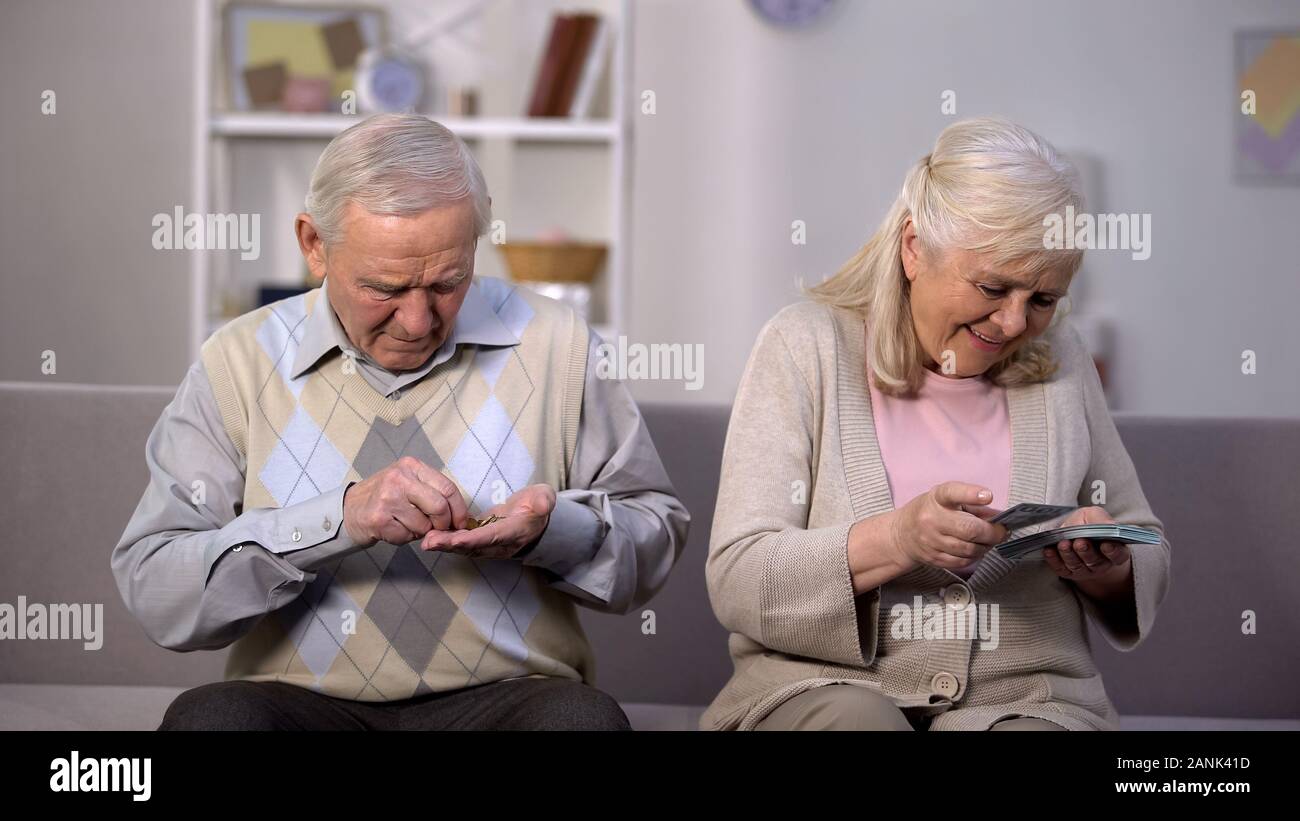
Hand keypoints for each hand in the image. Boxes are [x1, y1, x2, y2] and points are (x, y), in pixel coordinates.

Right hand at [342, 456, 468, 545]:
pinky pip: (407, 536)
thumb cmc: (385, 497)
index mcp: (412, 466)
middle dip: (443, 523)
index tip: (461, 522)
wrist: (349, 508)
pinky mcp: (379, 519)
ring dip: (420, 532)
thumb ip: (432, 492)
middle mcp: (399, 478)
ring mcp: (387, 498)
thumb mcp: (408, 482)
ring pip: (424, 526)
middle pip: (439, 507)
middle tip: (438, 528)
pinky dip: (404, 538)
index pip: (447, 488)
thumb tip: (458, 515)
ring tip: (406, 523)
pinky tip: (393, 528)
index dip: (459, 509)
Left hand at [419, 484, 556, 559]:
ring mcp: (489, 544)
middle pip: (473, 547)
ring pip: (464, 547)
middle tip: (429, 542)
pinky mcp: (479, 539)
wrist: (534, 516)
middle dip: (451, 545)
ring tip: (425, 540)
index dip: (474, 539)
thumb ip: (544, 501)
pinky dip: (446, 540)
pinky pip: (461, 542)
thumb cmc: (537, 504)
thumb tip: (543, 505)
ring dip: (444, 545)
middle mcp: (500, 544)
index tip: (456, 539)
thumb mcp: (545, 498)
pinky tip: (430, 535)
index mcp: (515, 532)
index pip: (492, 537)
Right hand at [886, 482, 1008, 572]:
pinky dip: (974, 557)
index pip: (952, 493)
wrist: (902, 534)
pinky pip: (962, 561)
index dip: (971, 494)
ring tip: (987, 540)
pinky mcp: (934, 558)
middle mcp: (931, 519)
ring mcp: (931, 541)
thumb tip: (999, 518)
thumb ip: (972, 505)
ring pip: (969, 549)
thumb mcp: (945, 500)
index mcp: (936, 499)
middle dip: (992, 533)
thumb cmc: (930, 512)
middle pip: (969, 529)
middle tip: (1001, 531)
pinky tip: (975, 549)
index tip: (988, 496)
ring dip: (985, 546)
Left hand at [1043, 505, 1131, 588]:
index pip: (1118, 555)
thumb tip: (1108, 525)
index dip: (1113, 551)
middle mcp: (1101, 563)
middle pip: (1095, 562)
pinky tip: (1049, 550)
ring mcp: (1084, 569)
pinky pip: (1060, 568)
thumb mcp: (1096, 515)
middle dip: (1086, 551)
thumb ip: (1101, 520)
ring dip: (1069, 555)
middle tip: (1080, 542)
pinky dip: (1053, 560)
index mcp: (1114, 550)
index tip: (1106, 544)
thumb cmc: (1089, 523)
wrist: (1075, 530)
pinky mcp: (1067, 571)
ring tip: (1064, 544)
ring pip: (1076, 565)